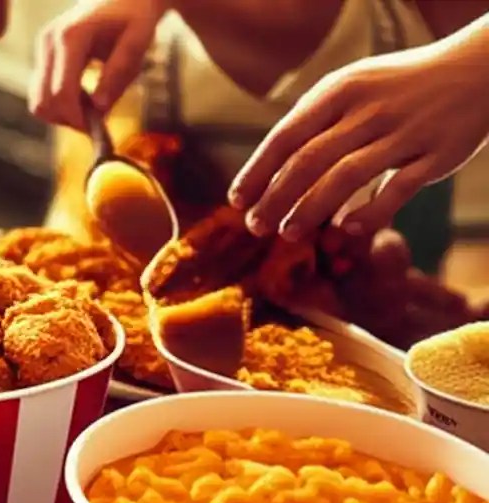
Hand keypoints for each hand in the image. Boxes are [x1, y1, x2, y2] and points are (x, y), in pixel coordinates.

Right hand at [29, 0, 167, 128]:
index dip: (76, 117)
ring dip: (63, 114)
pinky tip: (83, 96)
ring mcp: (42, 47)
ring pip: (38, 101)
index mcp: (71, 36)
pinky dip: (60, 104)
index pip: (61, 91)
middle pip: (43, 101)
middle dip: (68, 119)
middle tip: (96, 121)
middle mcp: (49, 41)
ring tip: (92, 105)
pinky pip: (41, 92)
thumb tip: (99, 108)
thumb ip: (118, 74)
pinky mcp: (43, 54)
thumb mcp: (137, 43)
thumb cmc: (135, 16)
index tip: (97, 130)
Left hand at [230, 33, 488, 241]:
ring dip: (311, 209)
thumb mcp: (352, 88)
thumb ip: (314, 123)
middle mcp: (370, 110)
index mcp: (341, 90)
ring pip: (347, 176)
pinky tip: (346, 230)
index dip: (258, 171)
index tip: (236, 199)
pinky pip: (399, 188)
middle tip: (255, 226)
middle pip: (309, 159)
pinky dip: (371, 212)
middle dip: (276, 197)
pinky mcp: (438, 155)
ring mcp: (406, 132)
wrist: (476, 70)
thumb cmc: (397, 88)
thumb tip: (269, 171)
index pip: (286, 135)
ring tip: (287, 233)